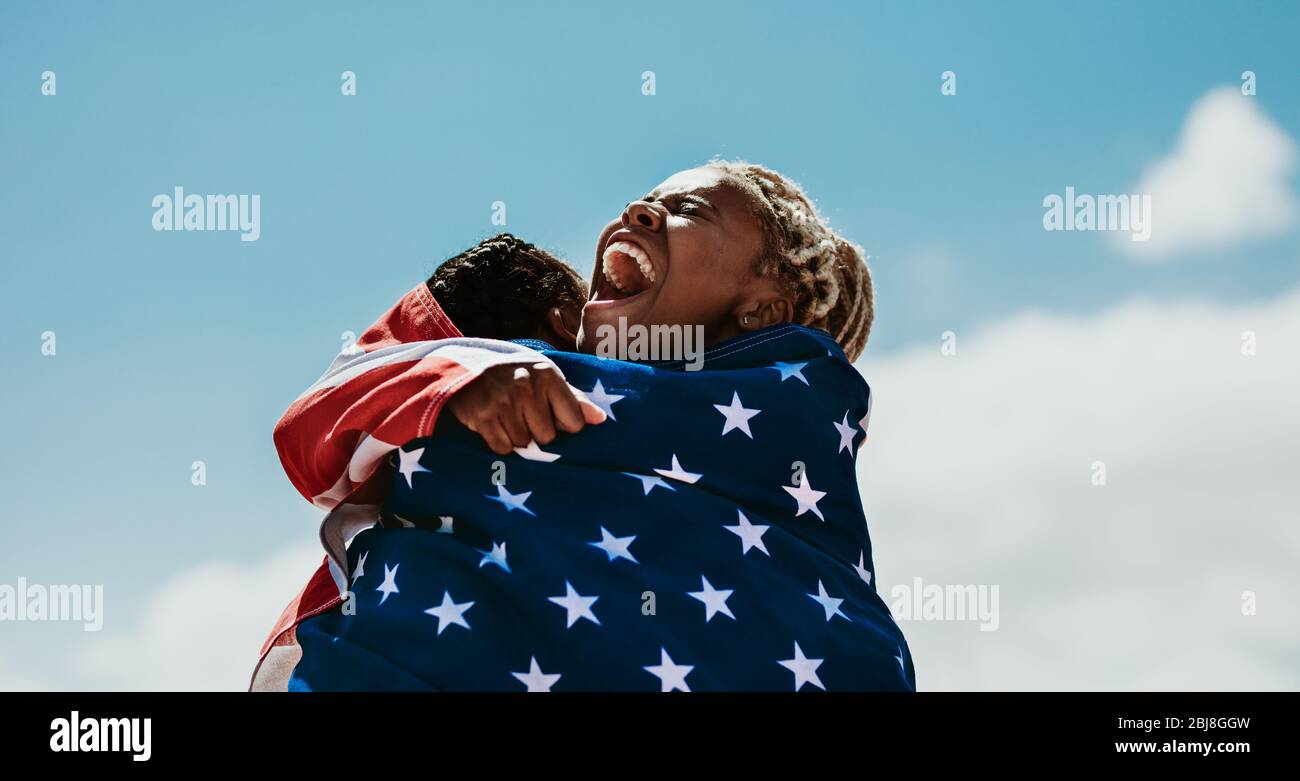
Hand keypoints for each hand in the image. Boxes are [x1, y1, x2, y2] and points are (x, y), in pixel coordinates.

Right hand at [448, 362, 605, 454]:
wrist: (466, 368)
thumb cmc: (515, 376)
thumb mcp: (545, 378)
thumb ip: (574, 399)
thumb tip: (601, 419)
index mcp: (548, 375)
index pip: (574, 422)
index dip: (564, 426)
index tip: (551, 416)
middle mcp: (526, 386)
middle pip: (548, 437)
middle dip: (537, 432)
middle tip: (523, 416)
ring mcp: (503, 401)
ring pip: (524, 443)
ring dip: (516, 437)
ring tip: (507, 417)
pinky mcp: (482, 416)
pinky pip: (503, 448)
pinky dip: (500, 442)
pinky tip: (495, 424)